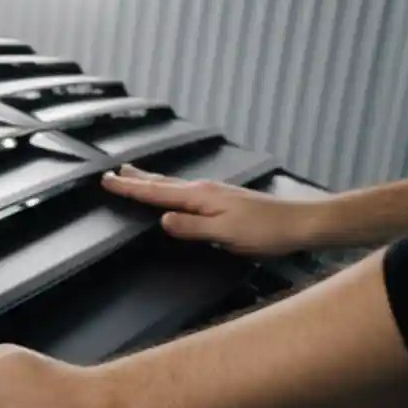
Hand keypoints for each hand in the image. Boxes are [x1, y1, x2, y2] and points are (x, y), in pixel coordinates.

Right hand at [101, 164, 325, 256]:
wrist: (301, 223)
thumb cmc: (266, 231)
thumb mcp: (225, 234)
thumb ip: (191, 227)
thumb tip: (162, 220)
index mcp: (200, 197)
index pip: (157, 192)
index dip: (131, 188)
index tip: (107, 181)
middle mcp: (205, 190)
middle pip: (162, 183)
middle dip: (136, 179)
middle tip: (113, 174)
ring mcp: (215, 193)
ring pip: (173, 186)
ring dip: (151, 181)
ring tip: (135, 176)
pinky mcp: (223, 200)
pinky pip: (185, 192)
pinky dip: (169, 189)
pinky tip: (173, 193)